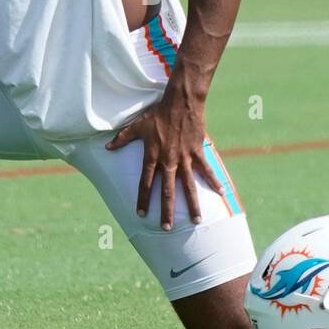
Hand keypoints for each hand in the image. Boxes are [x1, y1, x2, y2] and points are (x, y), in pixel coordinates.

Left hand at [105, 85, 221, 229]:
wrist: (180, 101)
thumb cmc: (158, 112)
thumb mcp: (137, 125)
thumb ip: (122, 138)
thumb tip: (107, 147)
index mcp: (153, 155)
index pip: (146, 182)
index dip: (143, 199)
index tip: (141, 214)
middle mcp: (168, 160)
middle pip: (167, 190)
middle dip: (167, 210)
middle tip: (166, 227)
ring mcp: (184, 157)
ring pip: (188, 185)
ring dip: (192, 204)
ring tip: (195, 220)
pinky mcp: (197, 151)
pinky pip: (206, 169)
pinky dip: (214, 181)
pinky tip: (221, 193)